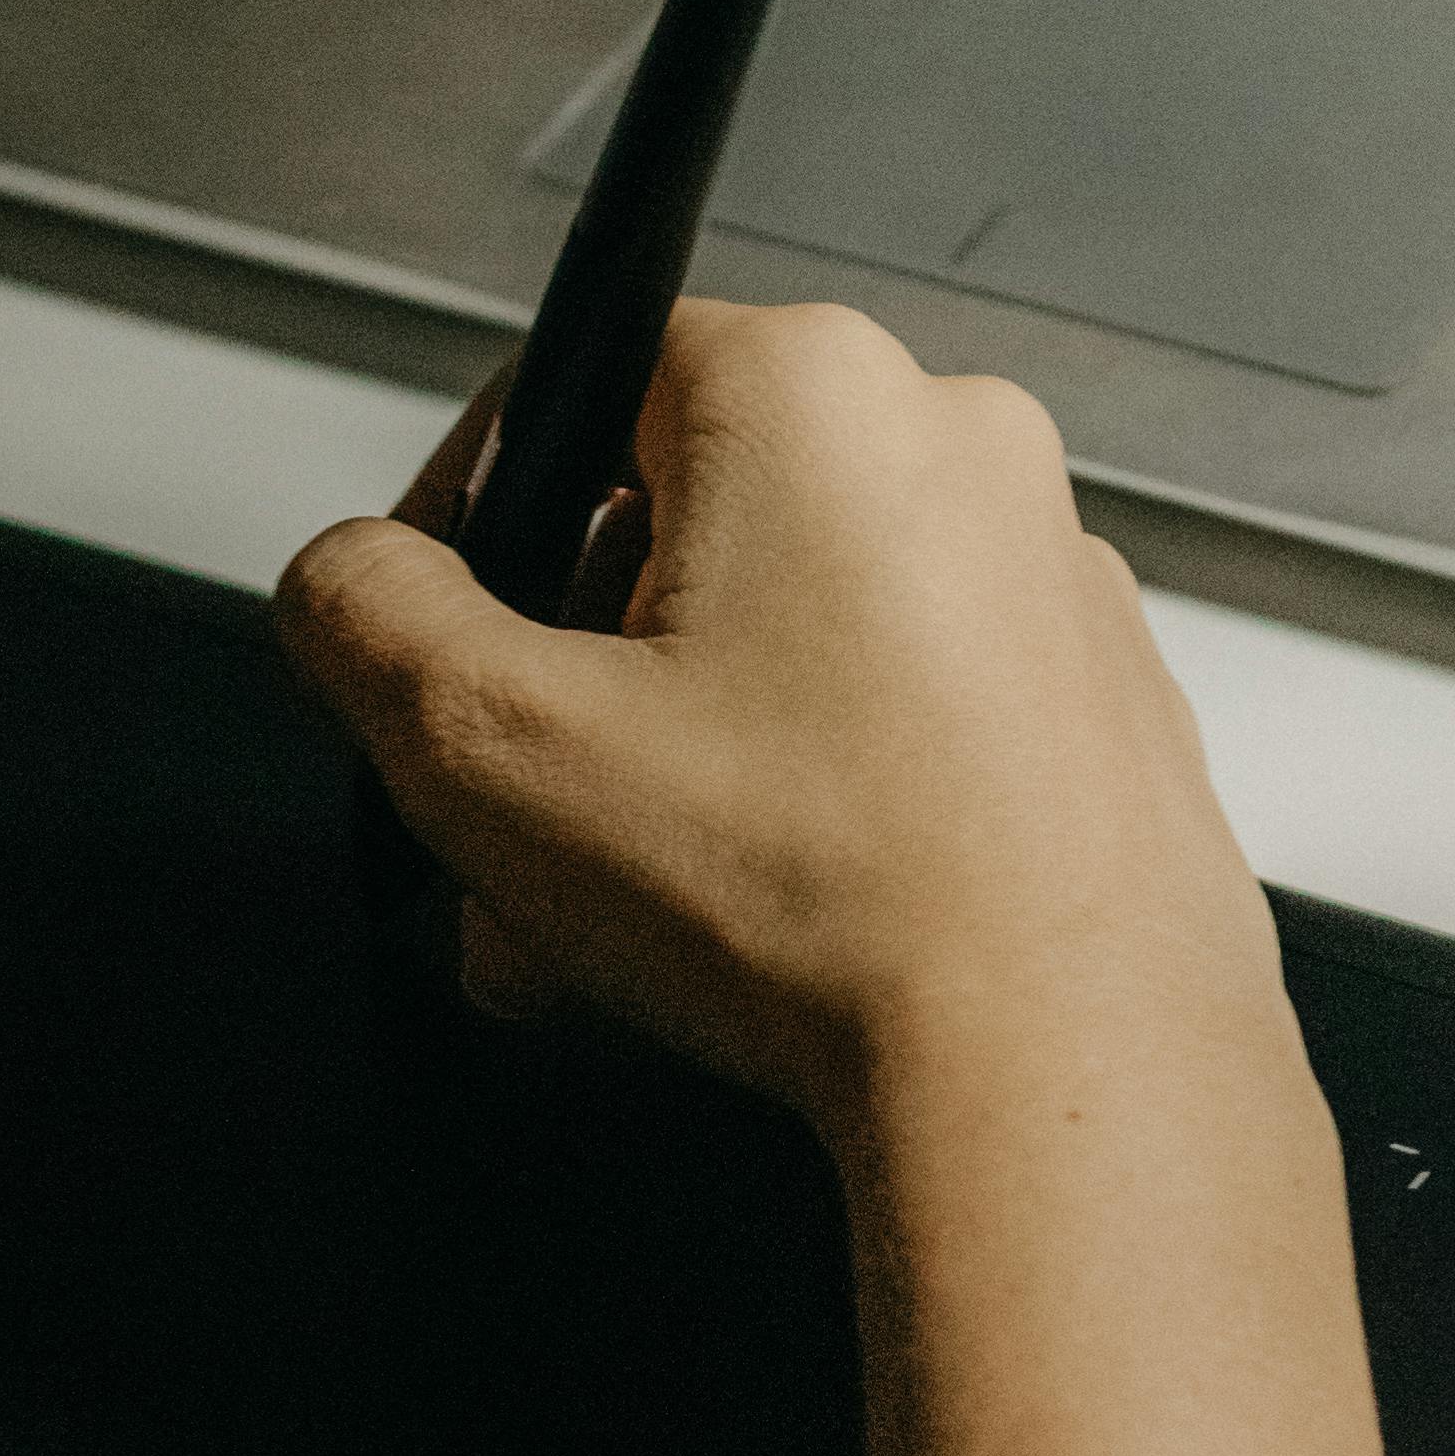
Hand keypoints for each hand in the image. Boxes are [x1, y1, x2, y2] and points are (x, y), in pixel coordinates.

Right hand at [275, 299, 1292, 1144]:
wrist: (1068, 1077)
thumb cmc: (826, 901)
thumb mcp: (484, 746)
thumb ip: (363, 618)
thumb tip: (350, 582)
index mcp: (813, 392)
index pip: (580, 379)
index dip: (474, 519)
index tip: (434, 644)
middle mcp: (957, 447)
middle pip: (682, 531)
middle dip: (572, 691)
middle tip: (519, 834)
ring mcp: (1053, 578)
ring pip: (792, 645)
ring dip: (679, 771)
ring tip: (624, 930)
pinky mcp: (1104, 707)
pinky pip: (911, 721)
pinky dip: (820, 806)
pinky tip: (767, 944)